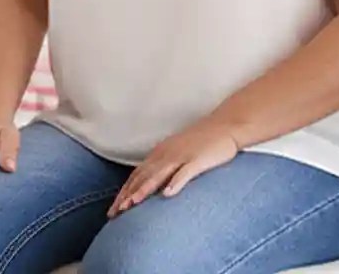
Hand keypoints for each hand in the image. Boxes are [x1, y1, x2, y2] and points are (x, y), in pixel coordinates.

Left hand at [107, 119, 239, 217]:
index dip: (124, 192)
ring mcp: (182, 156)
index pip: (136, 175)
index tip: (113, 210)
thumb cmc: (201, 142)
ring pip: (159, 175)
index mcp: (160, 153)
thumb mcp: (177, 152)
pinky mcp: (198, 160)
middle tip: (115, 212)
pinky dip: (175, 183)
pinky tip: (167, 194)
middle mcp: (166, 154)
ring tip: (132, 204)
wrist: (225, 126)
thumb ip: (163, 167)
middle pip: (143, 176)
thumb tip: (150, 185)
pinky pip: (185, 172)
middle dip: (128, 195)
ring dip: (144, 189)